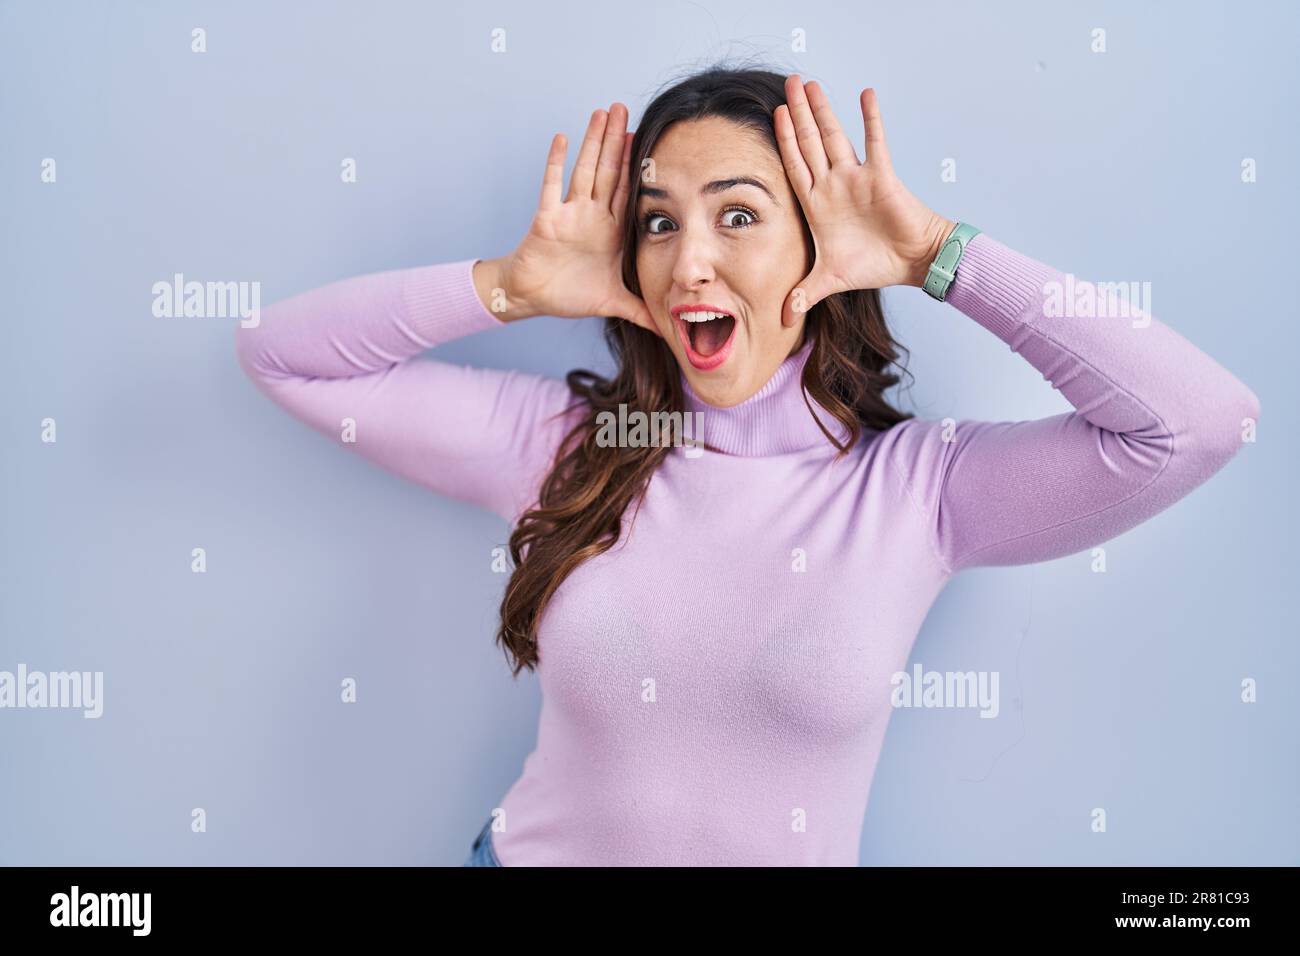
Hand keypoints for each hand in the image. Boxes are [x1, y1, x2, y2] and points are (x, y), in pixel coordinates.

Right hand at [491, 104, 655, 331]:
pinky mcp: (547, 218)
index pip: (628, 192)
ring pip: (585, 170)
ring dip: (593, 142)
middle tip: (626, 108)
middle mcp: (591, 215)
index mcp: (610, 231)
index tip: (651, 140)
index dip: (639, 167)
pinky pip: (552, 186)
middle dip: (617, 140)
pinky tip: (562, 138)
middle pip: (609, 171)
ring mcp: (569, 213)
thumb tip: (669, 328)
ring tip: (602, 112)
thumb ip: (642, 310)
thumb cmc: (570, 294)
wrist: (532, 297)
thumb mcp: (614, 302)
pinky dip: (555, 162)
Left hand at [774, 76, 955, 325]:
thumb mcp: (830, 280)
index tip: (774, 115)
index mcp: (817, 205)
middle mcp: (834, 185)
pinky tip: (865, 94)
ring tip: (811, 82)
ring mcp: (857, 178)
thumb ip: (804, 293)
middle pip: (810, 142)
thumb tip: (783, 319)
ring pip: (835, 136)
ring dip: (823, 110)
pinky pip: (875, 142)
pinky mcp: (882, 177)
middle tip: (787, 83)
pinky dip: (871, 119)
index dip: (784, 141)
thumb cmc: (873, 265)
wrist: (910, 262)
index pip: (795, 166)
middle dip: (798, 113)